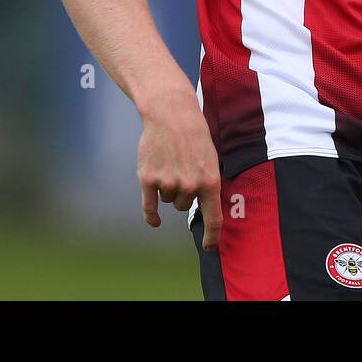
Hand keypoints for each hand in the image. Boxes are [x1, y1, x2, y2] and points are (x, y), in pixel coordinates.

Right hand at [136, 94, 223, 249]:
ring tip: (170, 162)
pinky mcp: (148, 179)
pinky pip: (150, 207)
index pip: (213, 218)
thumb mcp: (211, 158)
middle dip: (183, 191)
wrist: (170, 113)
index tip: (210, 248)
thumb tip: (209, 209)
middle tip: (182, 167)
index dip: (212, 236)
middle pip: (184, 205)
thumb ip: (208, 183)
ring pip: (168, 200)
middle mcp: (189, 186)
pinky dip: (152, 217)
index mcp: (210, 181)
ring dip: (168, 188)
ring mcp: (168, 183)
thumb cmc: (194, 135)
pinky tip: (155, 222)